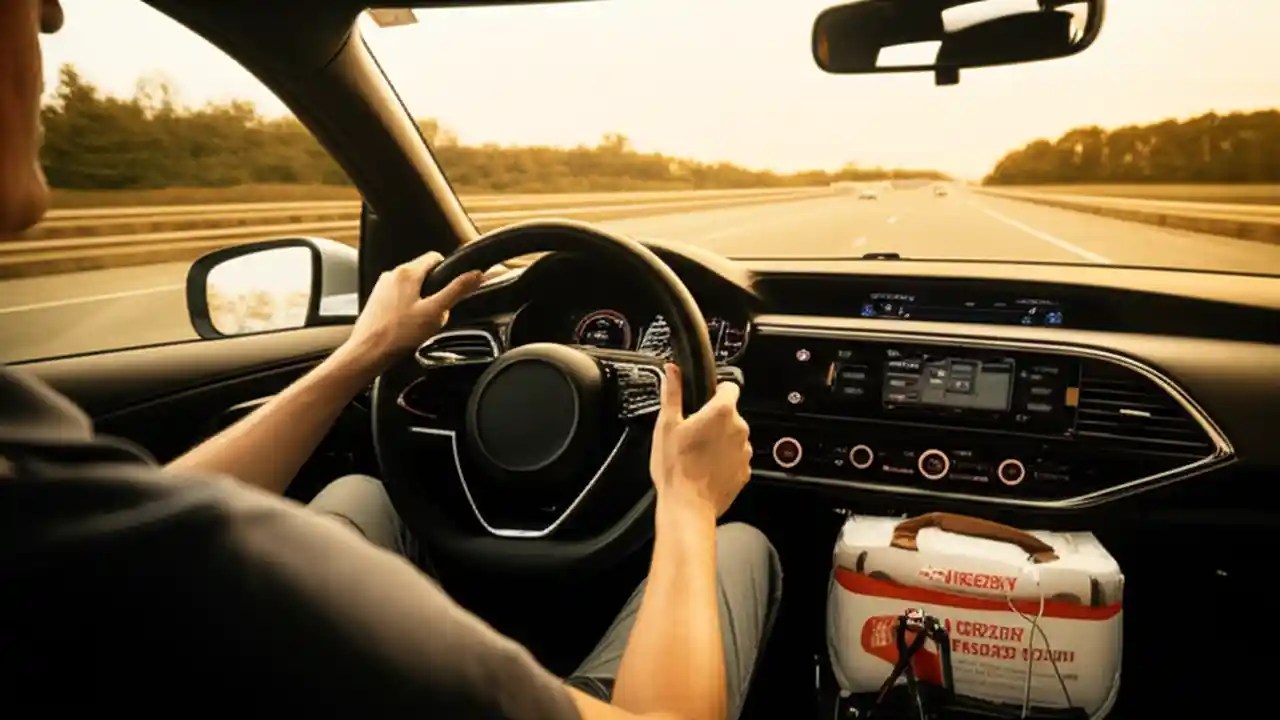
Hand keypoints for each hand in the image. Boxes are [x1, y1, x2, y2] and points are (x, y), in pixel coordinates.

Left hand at [335, 251, 482, 376]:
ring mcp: (382, 287)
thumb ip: (457, 291)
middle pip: (423, 272)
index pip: (435, 257)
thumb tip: (476, 275)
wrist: (367, 351)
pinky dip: (407, 307)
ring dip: (421, 299)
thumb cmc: (398, 334)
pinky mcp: (377, 299)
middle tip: (436, 312)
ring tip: (420, 321)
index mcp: (407, 273)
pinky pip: (399, 296)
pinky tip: (407, 325)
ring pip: (411, 285)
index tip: (452, 288)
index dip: (448, 271)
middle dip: (434, 289)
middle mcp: (392, 274)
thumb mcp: (435, 312)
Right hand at [649, 363, 751, 516]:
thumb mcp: (667, 424)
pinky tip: (705, 468)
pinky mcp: (744, 472)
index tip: (704, 399)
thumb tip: (672, 371)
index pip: (730, 387)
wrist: (688, 506)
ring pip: (733, 437)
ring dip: (720, 441)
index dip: (716, 390)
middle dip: (714, 420)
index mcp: (722, 412)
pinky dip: (724, 460)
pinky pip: (735, 458)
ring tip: (697, 454)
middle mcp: (739, 429)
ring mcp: (744, 452)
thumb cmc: (676, 467)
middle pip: (730, 414)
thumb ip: (673, 393)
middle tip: (692, 432)